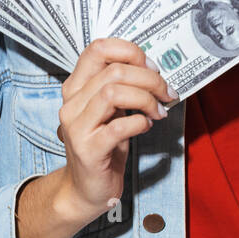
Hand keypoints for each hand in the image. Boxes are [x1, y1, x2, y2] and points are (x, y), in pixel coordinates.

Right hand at [56, 38, 177, 221]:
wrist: (86, 189)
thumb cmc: (104, 146)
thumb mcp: (110, 110)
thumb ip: (122, 87)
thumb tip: (152, 69)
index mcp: (76, 87)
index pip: (97, 49)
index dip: (130, 51)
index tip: (152, 67)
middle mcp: (71, 103)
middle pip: (113, 70)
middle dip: (149, 78)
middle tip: (167, 93)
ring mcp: (76, 126)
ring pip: (113, 93)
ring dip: (146, 99)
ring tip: (159, 111)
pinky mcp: (88, 150)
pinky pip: (119, 127)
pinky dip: (140, 123)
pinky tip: (147, 126)